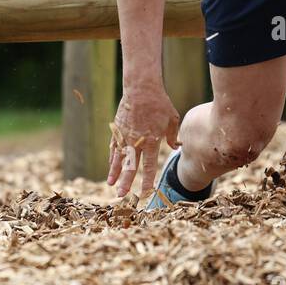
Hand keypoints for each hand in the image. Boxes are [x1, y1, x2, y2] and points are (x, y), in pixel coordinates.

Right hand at [107, 83, 181, 199]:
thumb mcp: (172, 119)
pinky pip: (114, 147)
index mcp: (151, 141)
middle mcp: (136, 141)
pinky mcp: (118, 129)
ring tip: (111, 184)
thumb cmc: (159, 103)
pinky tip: (110, 166)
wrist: (141, 88)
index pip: (149, 166)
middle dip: (126, 182)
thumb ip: (172, 136)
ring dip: (115, 172)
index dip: (147, 180)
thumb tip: (175, 147)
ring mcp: (125, 136)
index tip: (145, 192)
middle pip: (130, 166)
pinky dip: (112, 157)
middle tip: (121, 195)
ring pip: (118, 158)